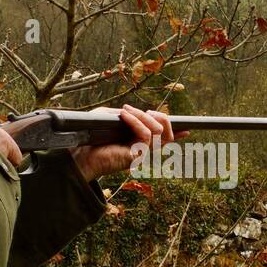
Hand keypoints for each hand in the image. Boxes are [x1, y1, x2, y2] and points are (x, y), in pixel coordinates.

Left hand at [71, 105, 187, 182]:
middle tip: (144, 111)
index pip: (164, 139)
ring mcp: (142, 153)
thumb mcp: (111, 117)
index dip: (176, 132)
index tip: (186, 130)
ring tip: (126, 111)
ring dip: (143, 115)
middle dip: (161, 116)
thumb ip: (128, 114)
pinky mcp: (137, 156)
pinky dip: (136, 121)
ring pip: (159, 131)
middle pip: (168, 133)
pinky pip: (146, 135)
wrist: (80, 153)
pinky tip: (124, 115)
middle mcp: (144, 149)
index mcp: (140, 142)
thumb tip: (140, 113)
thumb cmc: (93, 136)